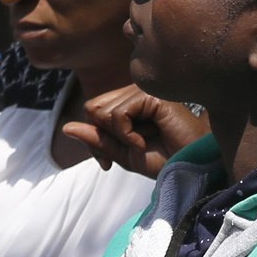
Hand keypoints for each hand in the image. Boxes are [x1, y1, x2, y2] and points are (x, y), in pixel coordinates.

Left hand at [60, 86, 207, 177]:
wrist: (190, 166)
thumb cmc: (164, 159)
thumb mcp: (122, 153)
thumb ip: (96, 140)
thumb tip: (65, 127)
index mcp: (127, 102)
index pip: (92, 110)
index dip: (94, 138)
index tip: (107, 162)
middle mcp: (134, 92)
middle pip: (93, 108)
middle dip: (105, 136)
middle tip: (129, 149)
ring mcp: (144, 91)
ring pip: (104, 112)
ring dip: (120, 137)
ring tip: (144, 141)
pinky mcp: (152, 96)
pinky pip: (118, 114)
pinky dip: (127, 134)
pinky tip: (147, 139)